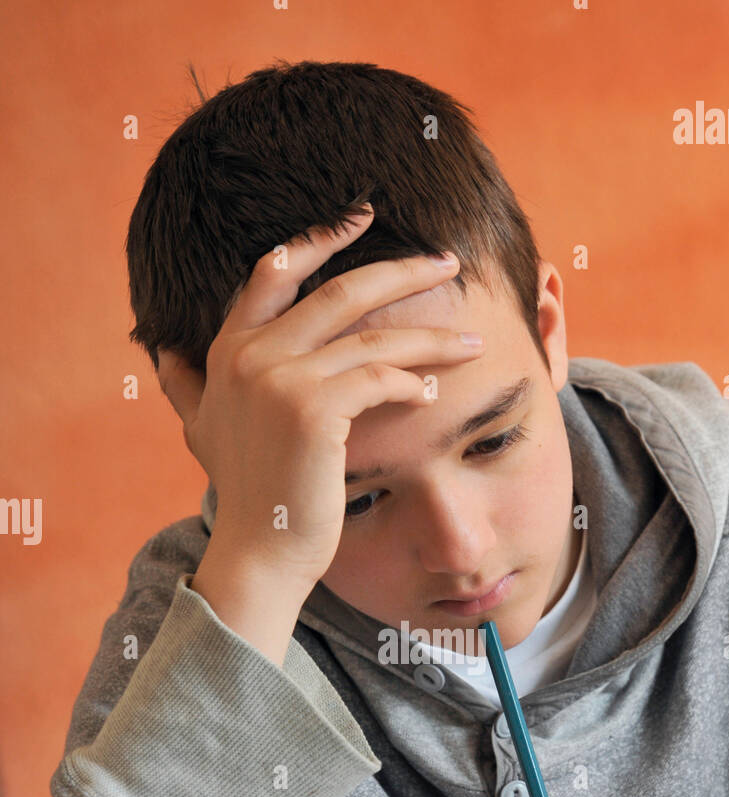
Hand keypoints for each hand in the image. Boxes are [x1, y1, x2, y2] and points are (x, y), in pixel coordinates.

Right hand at [156, 205, 484, 588]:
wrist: (259, 554)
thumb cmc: (246, 497)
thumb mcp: (202, 430)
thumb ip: (187, 385)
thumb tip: (163, 355)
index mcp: (228, 350)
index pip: (275, 272)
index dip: (320, 238)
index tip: (362, 216)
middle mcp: (249, 355)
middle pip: (339, 291)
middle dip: (402, 272)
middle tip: (448, 264)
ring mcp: (279, 379)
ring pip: (372, 338)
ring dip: (430, 338)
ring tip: (472, 343)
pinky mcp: (313, 410)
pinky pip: (378, 378)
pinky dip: (412, 382)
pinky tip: (432, 392)